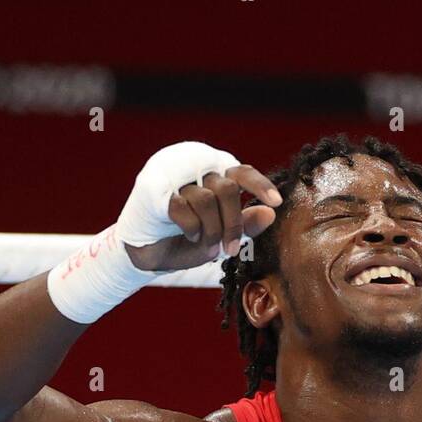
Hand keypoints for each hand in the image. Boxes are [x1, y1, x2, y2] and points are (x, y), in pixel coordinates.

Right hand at [127, 163, 280, 272]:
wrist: (145, 255)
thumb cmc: (183, 241)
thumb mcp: (220, 236)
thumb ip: (244, 224)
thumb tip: (271, 213)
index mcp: (212, 173)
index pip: (241, 172)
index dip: (259, 185)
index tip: (276, 202)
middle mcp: (193, 166)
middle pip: (226, 189)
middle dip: (232, 225)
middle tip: (230, 250)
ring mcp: (172, 174)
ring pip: (207, 200)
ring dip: (211, 231)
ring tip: (206, 246)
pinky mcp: (153, 188)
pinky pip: (184, 208)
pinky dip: (191, 229)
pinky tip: (187, 235)